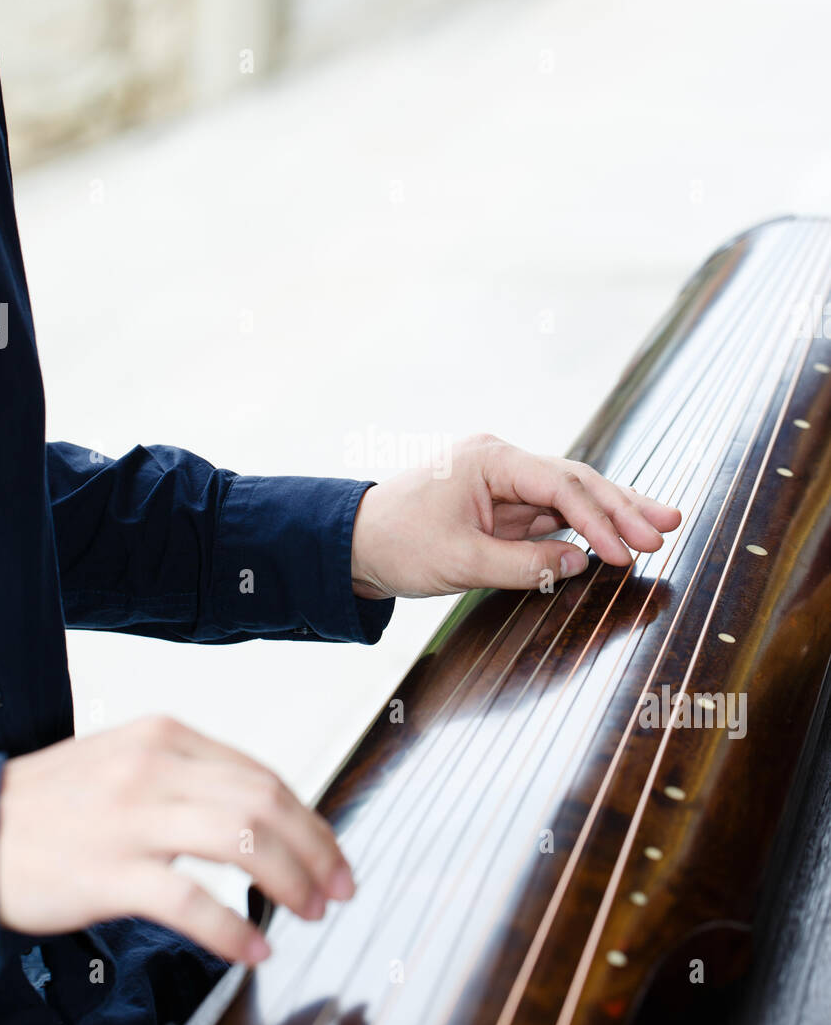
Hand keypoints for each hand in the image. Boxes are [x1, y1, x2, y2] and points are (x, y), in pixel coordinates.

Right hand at [0, 716, 353, 964]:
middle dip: (316, 850)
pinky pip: (191, 901)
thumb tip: (264, 814)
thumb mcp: (126, 761)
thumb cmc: (51, 805)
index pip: (263, 774)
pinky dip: (232, 929)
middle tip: (337, 888)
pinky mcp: (110, 871)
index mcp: (165, 735)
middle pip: (266, 802)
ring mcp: (133, 818)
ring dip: (290, 881)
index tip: (332, 853)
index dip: (310, 818)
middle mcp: (155, 767)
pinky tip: (252, 949)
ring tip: (308, 913)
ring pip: (243, 841)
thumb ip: (191, 777)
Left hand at [350, 433, 681, 598]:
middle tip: (671, 525)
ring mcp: (504, 482)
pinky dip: (585, 527)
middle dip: (624, 505)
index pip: (561, 486)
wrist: (353, 545)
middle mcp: (502, 462)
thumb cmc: (398, 545)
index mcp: (490, 459)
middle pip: (576, 480)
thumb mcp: (461, 562)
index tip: (628, 552)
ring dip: (613, 513)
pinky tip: (618, 538)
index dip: (600, 519)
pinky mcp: (502, 505)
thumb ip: (525, 565)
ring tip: (661, 528)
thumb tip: (582, 563)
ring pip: (571, 495)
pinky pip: (553, 513)